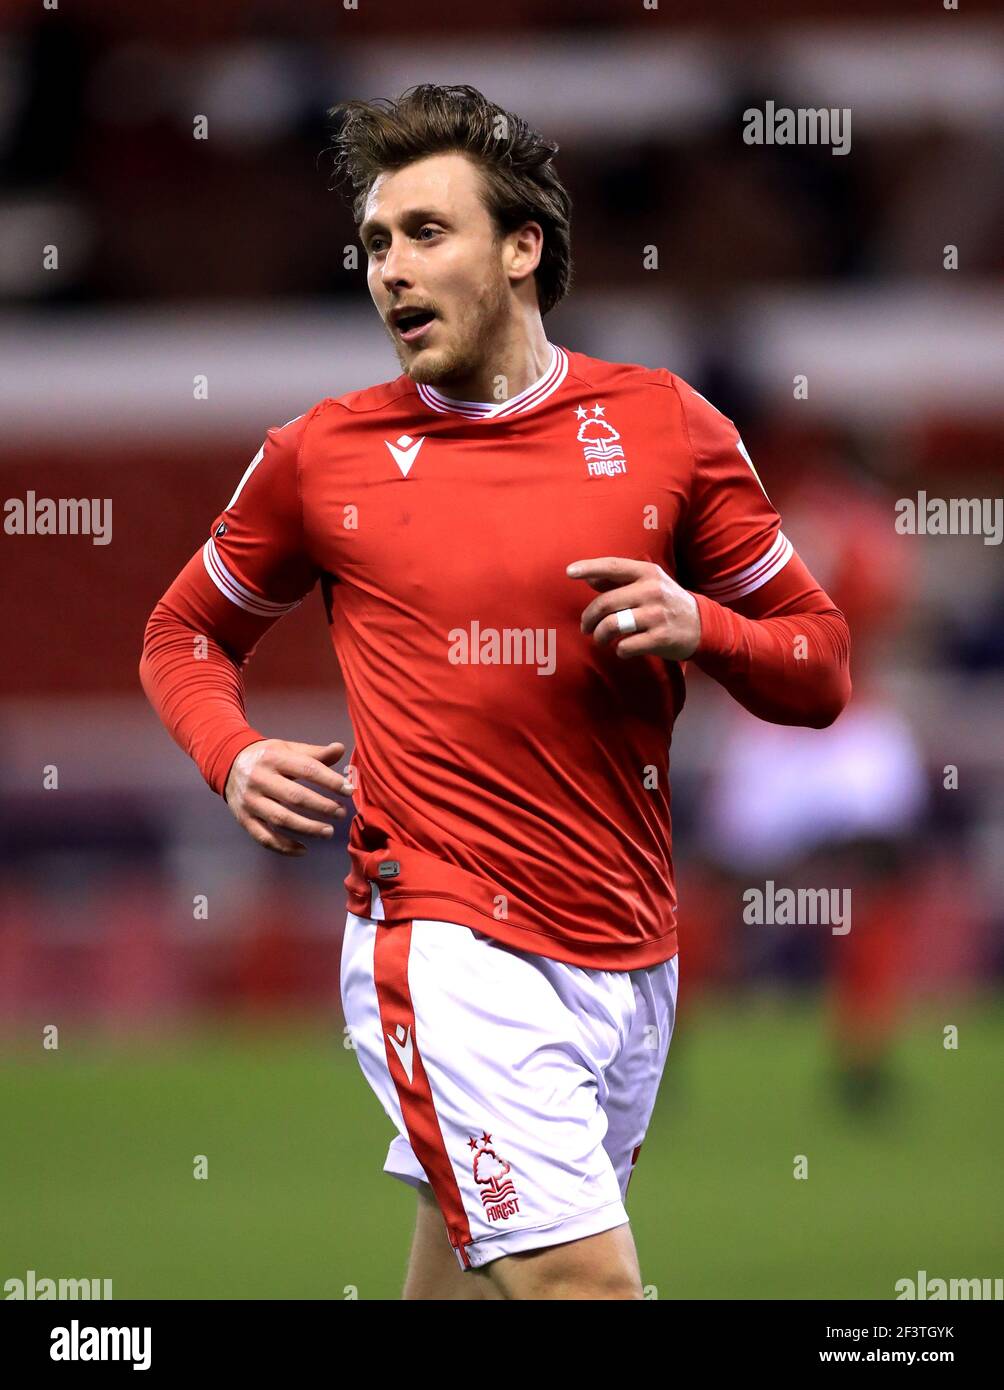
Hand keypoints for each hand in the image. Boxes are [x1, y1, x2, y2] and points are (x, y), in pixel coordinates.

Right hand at [224, 739, 353, 855]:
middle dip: (322, 807)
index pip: (307, 769)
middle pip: (295, 797)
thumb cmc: (267, 757)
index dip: (330, 781)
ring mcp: (250, 801)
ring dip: (307, 829)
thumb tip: (340, 749)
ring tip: (328, 832)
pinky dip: (284, 847)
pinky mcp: (243, 819)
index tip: (349, 791)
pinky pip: (264, 837)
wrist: (228, 762)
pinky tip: (303, 850)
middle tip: (341, 813)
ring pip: (281, 819)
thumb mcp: (288, 748)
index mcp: (274, 758)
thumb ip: (314, 753)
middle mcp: (260, 779)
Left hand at [567, 556, 701, 660]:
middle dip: (589, 618)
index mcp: (648, 573)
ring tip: (601, 639)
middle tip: (585, 627)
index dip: (589, 567)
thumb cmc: (666, 602)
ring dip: (600, 636)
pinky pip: (626, 646)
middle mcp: (653, 590)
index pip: (613, 566)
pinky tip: (622, 649)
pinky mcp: (661, 638)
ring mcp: (657, 615)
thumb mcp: (649, 584)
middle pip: (606, 603)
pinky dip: (619, 650)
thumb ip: (619, 581)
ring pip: (613, 625)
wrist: (702, 625)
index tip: (569, 572)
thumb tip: (589, 578)